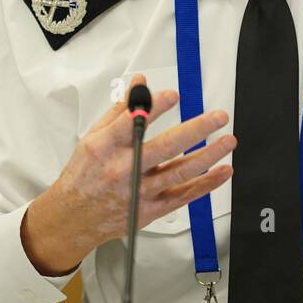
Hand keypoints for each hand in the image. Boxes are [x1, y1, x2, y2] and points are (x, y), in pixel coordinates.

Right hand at [22, 73, 234, 275]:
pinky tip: (223, 170)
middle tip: (217, 117)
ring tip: (228, 140)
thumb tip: (139, 84)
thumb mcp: (93, 138)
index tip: (173, 95)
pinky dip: (206, 183)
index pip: (132, 124)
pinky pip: (184, 196)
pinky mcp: (151, 210)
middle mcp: (124, 170)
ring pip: (180, 172)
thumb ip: (120, 111)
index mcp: (106, 148)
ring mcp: (139, 192)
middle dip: (196, 130)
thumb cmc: (84, 175)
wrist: (74, 218)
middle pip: (166, 147)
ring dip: (209, 155)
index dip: (154, 108)